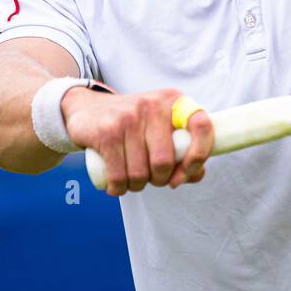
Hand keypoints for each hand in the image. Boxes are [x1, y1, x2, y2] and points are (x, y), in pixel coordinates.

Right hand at [61, 87, 214, 195]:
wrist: (88, 108)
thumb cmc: (134, 124)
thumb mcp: (159, 126)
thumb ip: (182, 149)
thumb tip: (198, 174)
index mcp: (174, 101)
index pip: (202, 126)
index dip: (199, 156)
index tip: (186, 173)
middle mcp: (153, 105)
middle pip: (165, 161)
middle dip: (160, 180)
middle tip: (152, 179)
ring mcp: (128, 118)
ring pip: (140, 173)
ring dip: (137, 186)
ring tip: (133, 180)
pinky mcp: (106, 132)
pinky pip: (119, 175)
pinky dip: (119, 188)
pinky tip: (117, 186)